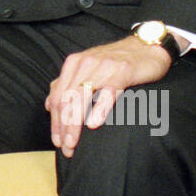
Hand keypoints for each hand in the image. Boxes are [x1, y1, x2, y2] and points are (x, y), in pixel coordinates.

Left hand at [44, 35, 170, 157]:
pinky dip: (99, 109)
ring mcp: (103, 67)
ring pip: (81, 97)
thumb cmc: (117, 62)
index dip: (55, 122)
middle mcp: (85, 64)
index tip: (57, 142)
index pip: (57, 97)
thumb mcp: (88, 70)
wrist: (147, 47)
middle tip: (67, 148)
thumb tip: (48, 105)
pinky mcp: (122, 72)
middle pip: (67, 99)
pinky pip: (108, 92)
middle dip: (63, 127)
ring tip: (74, 142)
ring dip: (75, 123)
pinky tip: (93, 124)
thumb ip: (67, 84)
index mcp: (73, 64)